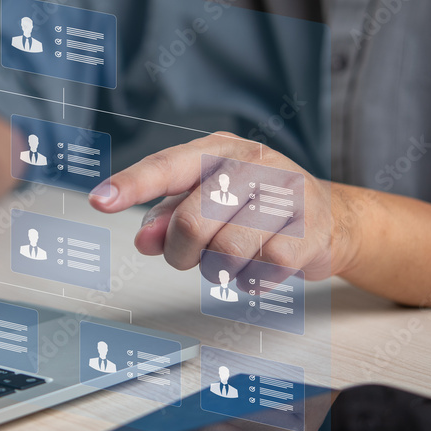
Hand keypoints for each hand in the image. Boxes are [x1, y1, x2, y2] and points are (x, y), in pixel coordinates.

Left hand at [89, 132, 361, 281]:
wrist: (331, 217)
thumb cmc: (257, 206)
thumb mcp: (208, 202)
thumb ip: (169, 217)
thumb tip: (145, 239)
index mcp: (219, 150)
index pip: (167, 166)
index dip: (132, 185)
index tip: (100, 200)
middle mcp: (253, 163)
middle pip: (193, 220)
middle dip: (183, 251)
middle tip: (189, 256)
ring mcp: (286, 194)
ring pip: (227, 252)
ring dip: (219, 270)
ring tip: (231, 260)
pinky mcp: (310, 230)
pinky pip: (261, 272)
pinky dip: (251, 281)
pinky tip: (260, 266)